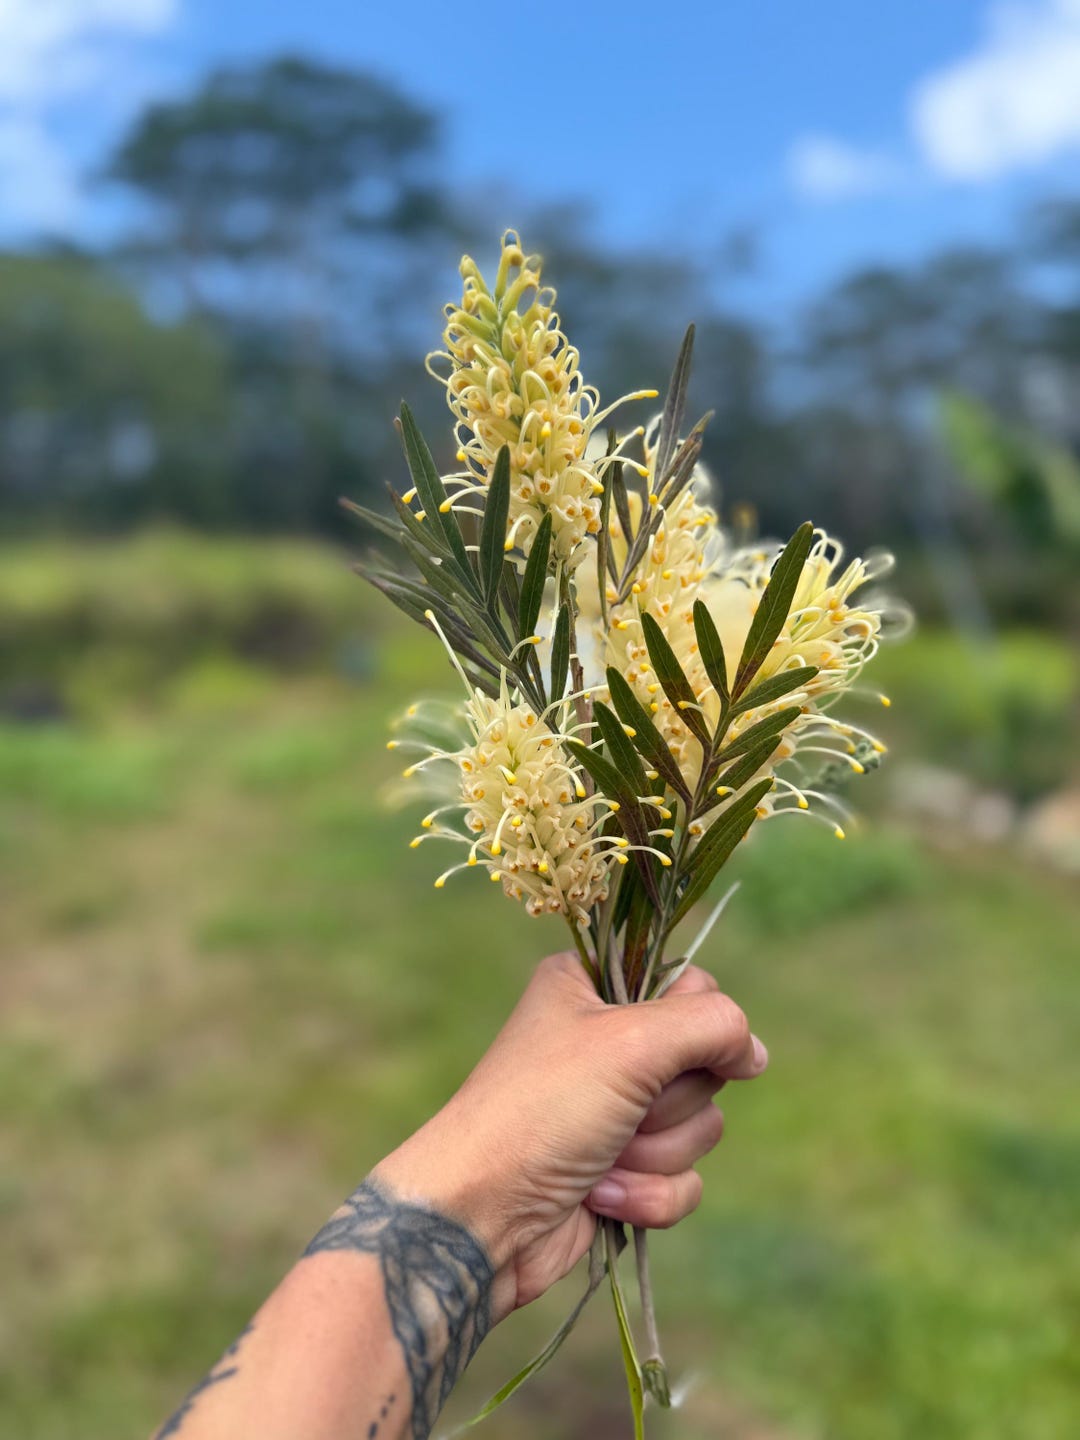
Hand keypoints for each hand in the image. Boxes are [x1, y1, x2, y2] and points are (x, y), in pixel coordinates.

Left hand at [375, 950, 767, 1320]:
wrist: (481, 1216)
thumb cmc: (543, 1110)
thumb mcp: (632, 1042)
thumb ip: (711, 1026)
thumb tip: (755, 1052)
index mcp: (592, 987)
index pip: (691, 984)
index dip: (694, 1024)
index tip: (664, 1048)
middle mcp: (606, 1042)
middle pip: (702, 1061)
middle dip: (669, 1102)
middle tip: (620, 1110)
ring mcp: (615, 1109)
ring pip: (700, 1125)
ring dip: (656, 1153)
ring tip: (601, 1159)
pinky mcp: (622, 1171)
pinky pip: (683, 1179)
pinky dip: (649, 1195)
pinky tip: (600, 1198)